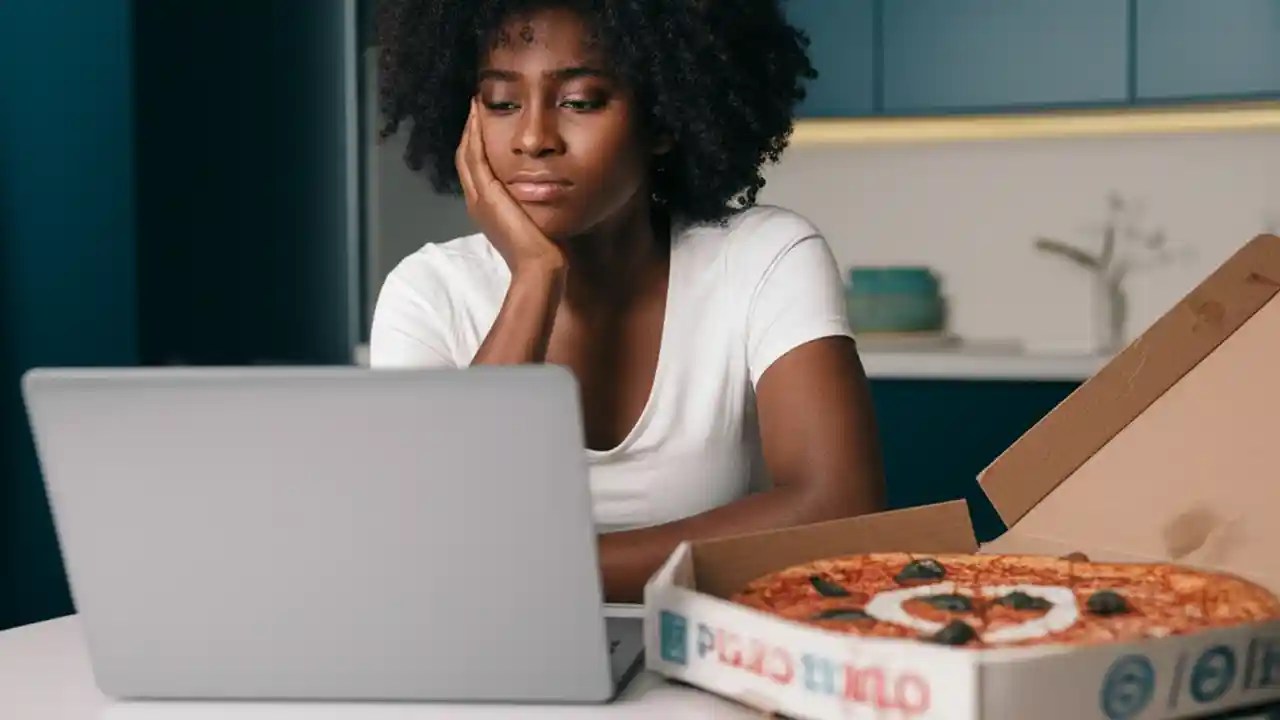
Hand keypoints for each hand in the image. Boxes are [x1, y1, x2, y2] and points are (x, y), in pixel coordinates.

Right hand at [456, 98, 565, 276]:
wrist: (540, 268)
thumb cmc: (545, 251)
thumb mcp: (535, 221)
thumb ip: (534, 206)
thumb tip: (548, 192)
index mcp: (487, 209)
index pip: (477, 170)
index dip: (477, 146)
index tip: (485, 124)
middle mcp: (477, 203)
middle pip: (466, 159)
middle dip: (469, 132)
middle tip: (475, 106)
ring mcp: (479, 199)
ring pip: (466, 154)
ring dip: (469, 128)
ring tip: (474, 104)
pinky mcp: (487, 196)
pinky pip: (475, 157)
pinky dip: (474, 135)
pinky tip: (479, 116)